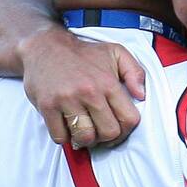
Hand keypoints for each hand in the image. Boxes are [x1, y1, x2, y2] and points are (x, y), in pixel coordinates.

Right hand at [18, 27, 146, 148]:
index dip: (126, 130)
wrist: (45, 46)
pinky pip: (60, 136)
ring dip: (85, 139)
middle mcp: (89, 92)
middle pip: (108, 133)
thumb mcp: (116, 53)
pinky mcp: (47, 106)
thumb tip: (142, 95)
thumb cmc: (82, 54)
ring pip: (85, 137)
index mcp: (108, 83)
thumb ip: (135, 72)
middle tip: (99, 130)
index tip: (118, 129)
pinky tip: (66, 124)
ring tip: (83, 129)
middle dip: (106, 136)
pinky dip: (63, 136)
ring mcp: (67, 100)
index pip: (129, 120)